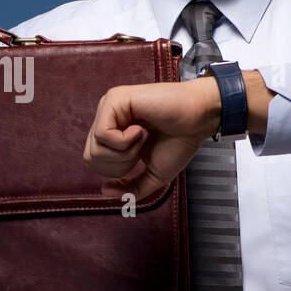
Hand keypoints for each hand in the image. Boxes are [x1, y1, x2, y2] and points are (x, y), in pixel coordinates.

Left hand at [83, 78, 221, 200]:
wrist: (199, 119)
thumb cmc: (180, 140)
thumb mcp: (153, 173)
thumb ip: (131, 187)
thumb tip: (105, 192)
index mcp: (112, 131)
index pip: (94, 162)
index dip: (117, 170)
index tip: (140, 156)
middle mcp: (106, 118)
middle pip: (90, 158)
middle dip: (120, 164)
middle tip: (141, 148)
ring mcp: (108, 106)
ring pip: (95, 148)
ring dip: (125, 152)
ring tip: (143, 136)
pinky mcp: (114, 99)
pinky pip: (103, 134)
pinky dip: (125, 141)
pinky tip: (141, 128)